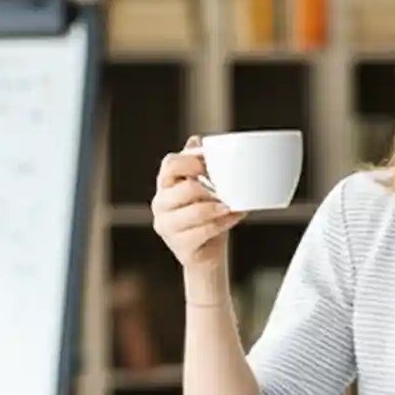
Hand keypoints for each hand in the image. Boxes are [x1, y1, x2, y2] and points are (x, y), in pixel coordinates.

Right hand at [151, 136, 245, 268]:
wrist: (207, 255)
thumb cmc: (206, 217)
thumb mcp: (204, 188)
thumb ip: (197, 166)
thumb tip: (196, 139)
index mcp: (165, 185)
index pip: (169, 164)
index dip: (191, 161)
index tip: (209, 164)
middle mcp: (160, 205)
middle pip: (185, 188)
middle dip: (209, 189)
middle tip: (227, 190)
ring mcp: (167, 227)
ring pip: (195, 211)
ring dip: (218, 207)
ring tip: (231, 205)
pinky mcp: (180, 246)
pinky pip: (204, 231)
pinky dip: (223, 223)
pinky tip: (233, 218)